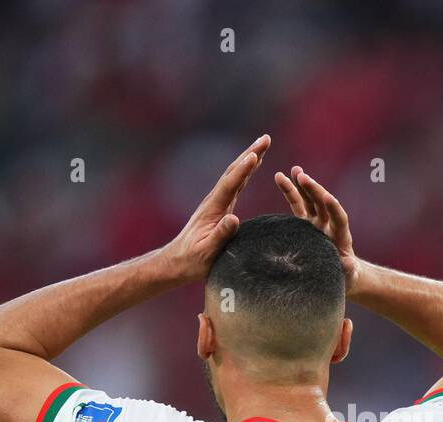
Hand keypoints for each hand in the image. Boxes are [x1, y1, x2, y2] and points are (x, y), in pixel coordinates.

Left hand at [163, 134, 270, 282]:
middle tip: (266, 138)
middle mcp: (214, 201)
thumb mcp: (207, 251)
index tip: (255, 155)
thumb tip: (234, 219)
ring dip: (248, 158)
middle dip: (250, 154)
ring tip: (262, 145)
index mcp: (212, 210)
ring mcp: (216, 203)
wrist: (176, 262)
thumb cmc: (192, 261)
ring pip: (234, 175)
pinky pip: (235, 185)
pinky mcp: (219, 208)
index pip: (230, 185)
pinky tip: (251, 166)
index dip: (243, 171)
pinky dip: (245, 172)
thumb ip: (221, 235)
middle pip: (233, 172)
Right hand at [274, 166, 360, 292]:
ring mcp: (317, 222)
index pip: (339, 218)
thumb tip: (349, 263)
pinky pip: (297, 205)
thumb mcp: (348, 277)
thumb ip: (348, 269)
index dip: (334, 208)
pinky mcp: (305, 223)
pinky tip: (281, 177)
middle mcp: (329, 225)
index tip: (328, 197)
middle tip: (302, 176)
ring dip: (301, 185)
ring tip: (292, 170)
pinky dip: (291, 192)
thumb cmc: (345, 279)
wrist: (340, 275)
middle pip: (322, 204)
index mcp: (341, 237)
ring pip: (309, 200)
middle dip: (313, 190)